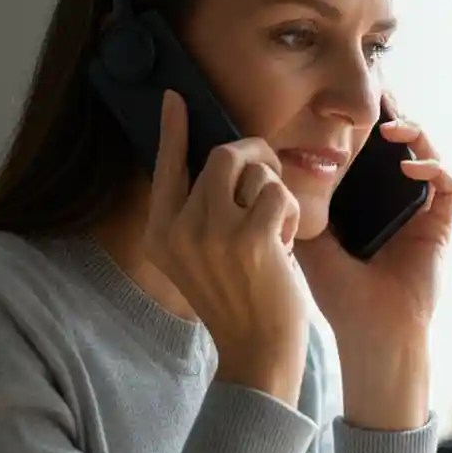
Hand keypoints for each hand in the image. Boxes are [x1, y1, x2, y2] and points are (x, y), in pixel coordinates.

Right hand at [146, 90, 307, 406]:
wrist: (257, 353)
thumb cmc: (239, 301)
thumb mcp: (201, 259)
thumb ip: (199, 215)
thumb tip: (223, 161)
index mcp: (160, 233)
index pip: (165, 167)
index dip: (173, 130)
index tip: (176, 99)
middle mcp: (180, 230)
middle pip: (221, 156)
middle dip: (256, 157)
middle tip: (271, 178)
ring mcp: (214, 234)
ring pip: (252, 169)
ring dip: (275, 190)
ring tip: (276, 227)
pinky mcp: (252, 240)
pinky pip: (278, 193)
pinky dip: (291, 212)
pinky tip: (286, 242)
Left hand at [294, 95, 451, 429]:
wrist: (371, 333)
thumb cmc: (338, 296)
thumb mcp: (307, 240)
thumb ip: (296, 205)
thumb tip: (269, 165)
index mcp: (364, 206)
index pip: (365, 154)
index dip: (358, 127)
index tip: (340, 106)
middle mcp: (395, 205)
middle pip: (399, 146)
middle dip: (390, 117)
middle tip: (375, 93)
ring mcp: (420, 214)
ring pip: (427, 155)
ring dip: (414, 134)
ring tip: (391, 126)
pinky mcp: (440, 226)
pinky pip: (447, 185)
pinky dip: (433, 167)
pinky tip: (408, 166)